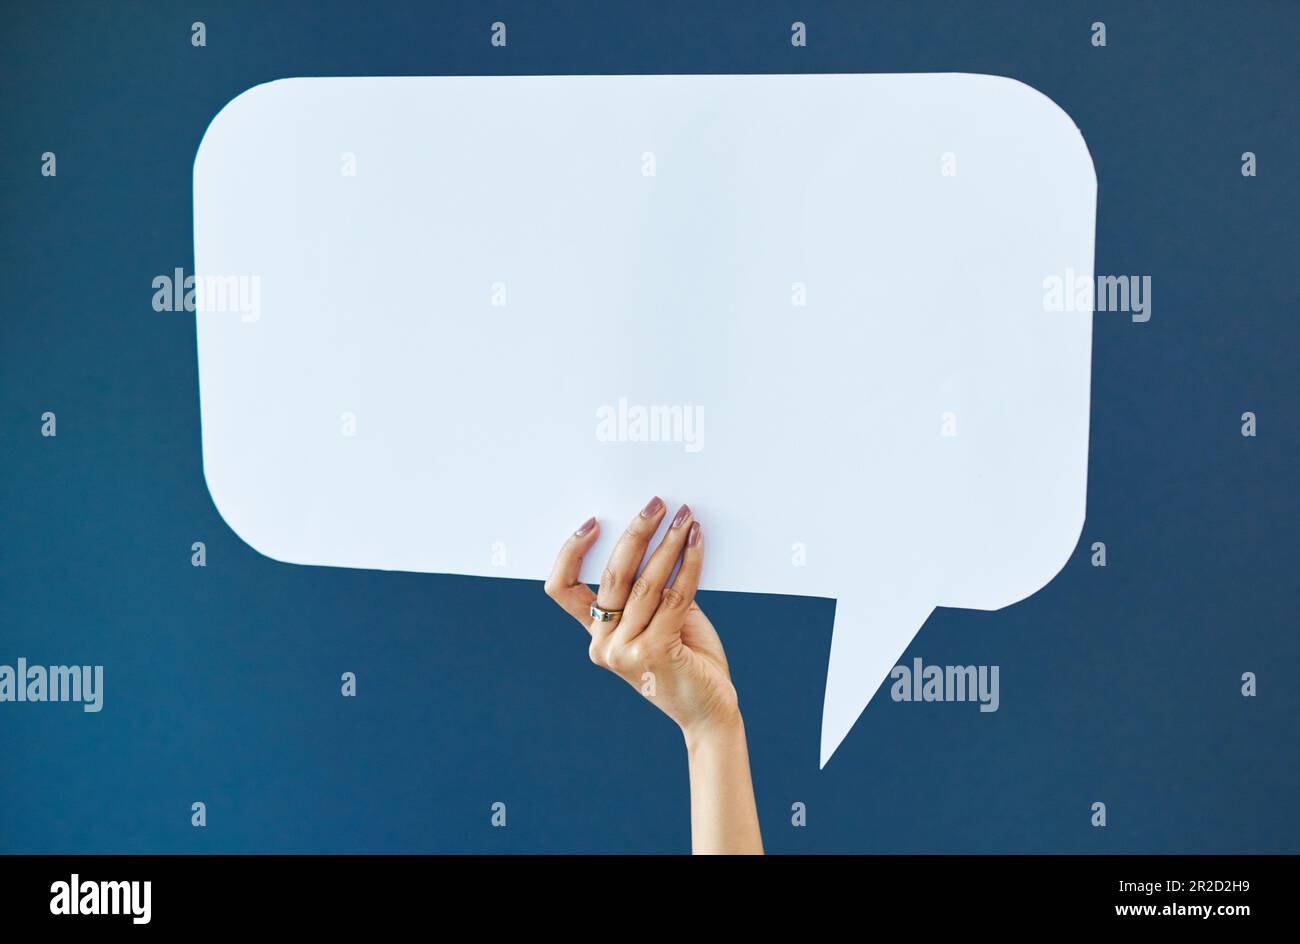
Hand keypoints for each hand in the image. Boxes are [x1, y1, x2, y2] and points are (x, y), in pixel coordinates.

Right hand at [544, 496, 739, 736]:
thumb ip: (652, 590)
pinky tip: (698, 544)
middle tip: (656, 505)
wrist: (710, 713)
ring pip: (646, 583)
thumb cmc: (688, 662)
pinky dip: (689, 565)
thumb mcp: (661, 622)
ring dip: (668, 544)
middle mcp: (604, 646)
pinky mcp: (656, 652)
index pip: (561, 589)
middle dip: (635, 533)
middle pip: (611, 576)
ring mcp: (627, 652)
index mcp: (597, 637)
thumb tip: (660, 535)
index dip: (570, 552)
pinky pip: (674, 596)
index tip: (593, 523)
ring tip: (685, 519)